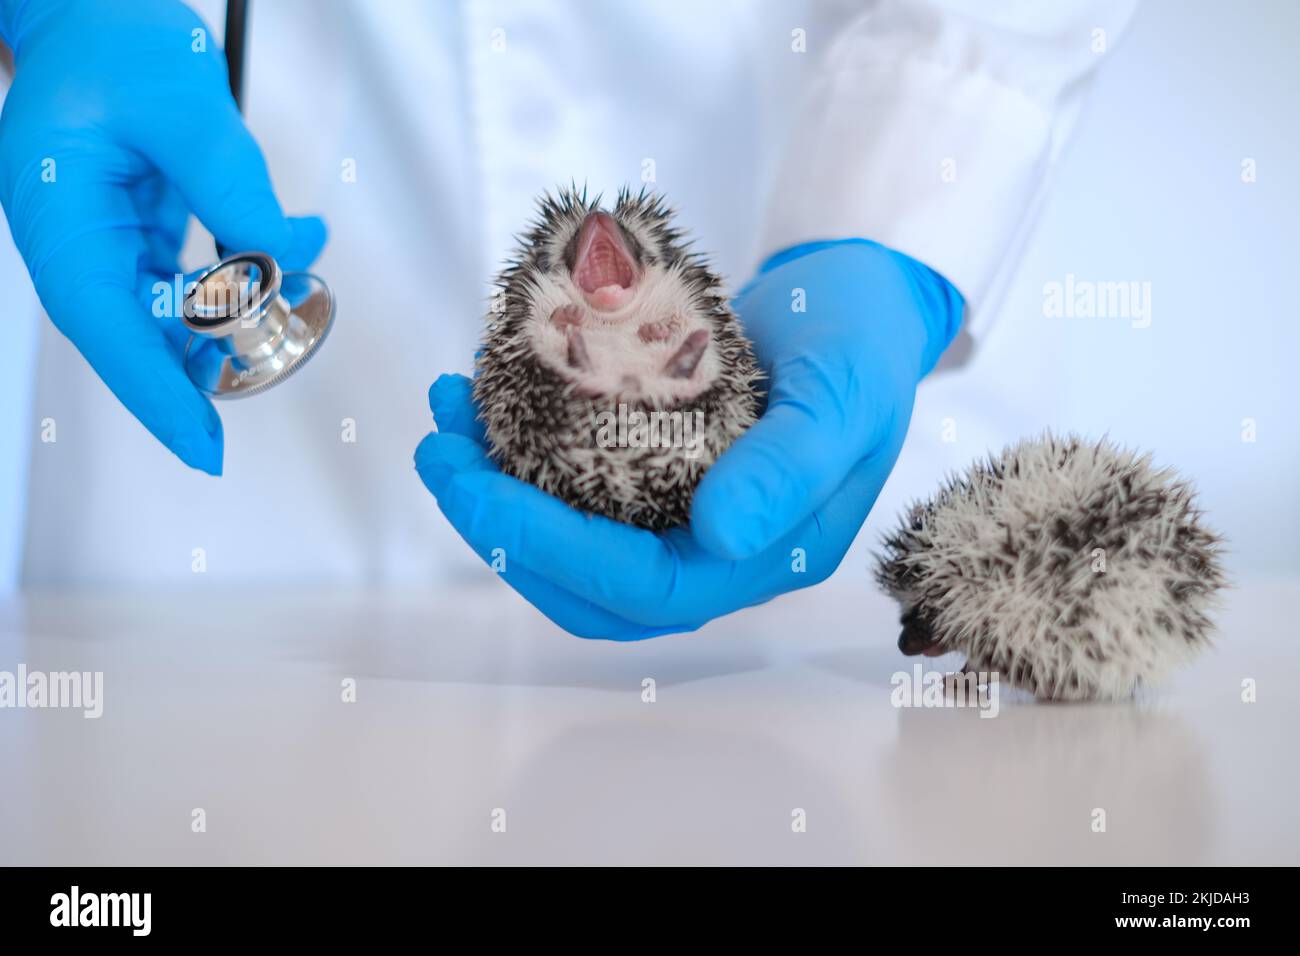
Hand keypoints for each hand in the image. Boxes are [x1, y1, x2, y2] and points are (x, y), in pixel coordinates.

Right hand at [0, 0, 324, 473]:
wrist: (95, 9)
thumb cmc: (118, 40)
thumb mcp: (184, 104)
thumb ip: (233, 187)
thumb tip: (284, 259)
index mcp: (58, 217)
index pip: (105, 327)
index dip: (155, 393)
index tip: (206, 449)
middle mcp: (75, 243)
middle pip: (137, 337)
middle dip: (206, 367)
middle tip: (276, 363)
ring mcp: (107, 244)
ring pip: (171, 319)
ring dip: (237, 326)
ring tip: (296, 301)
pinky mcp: (140, 237)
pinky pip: (195, 282)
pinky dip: (248, 280)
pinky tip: (298, 255)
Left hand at [414, 239, 962, 638]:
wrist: (862, 297)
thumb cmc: (864, 340)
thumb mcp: (844, 391)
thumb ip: (793, 465)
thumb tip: (717, 534)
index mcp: (768, 554)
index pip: (644, 590)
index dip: (549, 552)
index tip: (473, 488)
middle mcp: (719, 552)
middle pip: (591, 584)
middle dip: (501, 531)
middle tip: (440, 452)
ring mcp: (685, 514)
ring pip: (575, 539)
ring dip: (498, 491)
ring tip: (450, 416)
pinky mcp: (658, 472)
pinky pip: (579, 487)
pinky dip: (523, 451)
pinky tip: (488, 395)